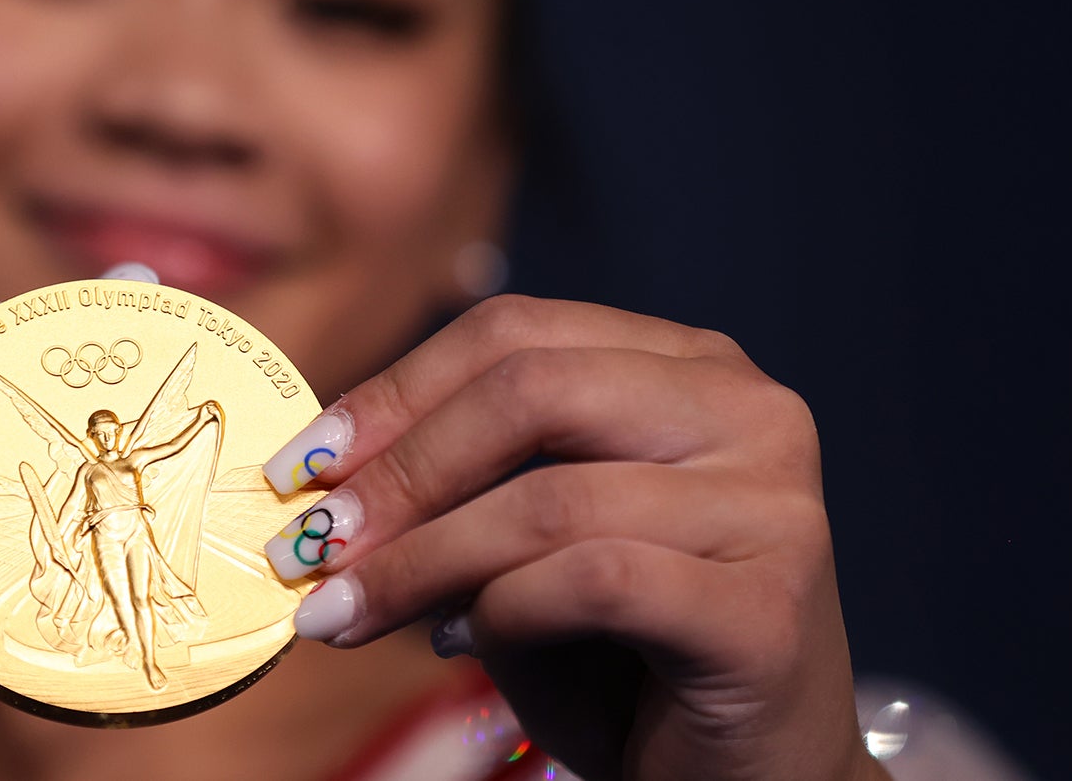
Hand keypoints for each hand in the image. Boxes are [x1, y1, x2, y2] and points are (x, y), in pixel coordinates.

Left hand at [261, 295, 883, 780]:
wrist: (742, 780)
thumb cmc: (622, 656)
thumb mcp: (526, 545)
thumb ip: (458, 487)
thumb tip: (319, 475)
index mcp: (689, 367)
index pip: (516, 335)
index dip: (394, 391)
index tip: (300, 464)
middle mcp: (748, 411)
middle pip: (530, 390)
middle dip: (398, 468)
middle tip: (311, 542)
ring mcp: (772, 503)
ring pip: (548, 497)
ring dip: (419, 560)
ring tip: (343, 612)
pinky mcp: (768, 606)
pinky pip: (593, 581)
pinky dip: (501, 611)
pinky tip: (460, 645)